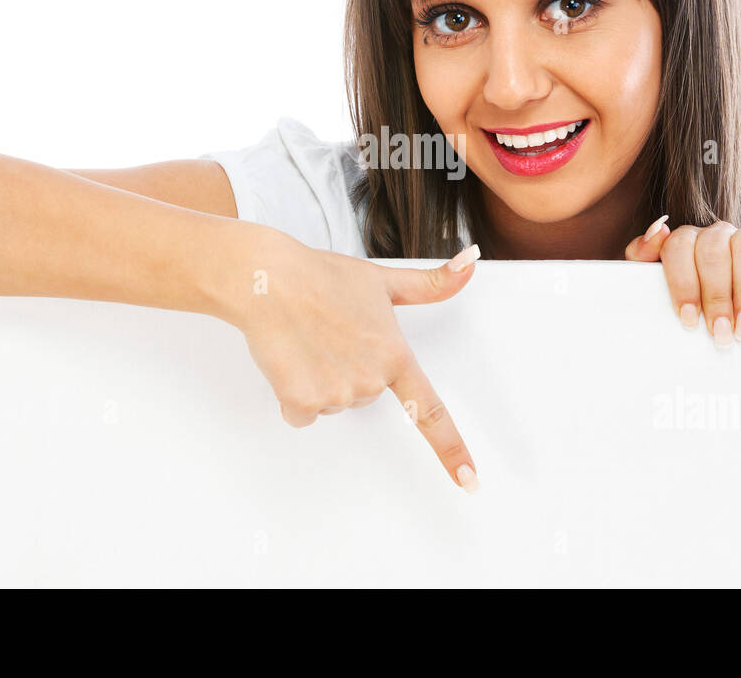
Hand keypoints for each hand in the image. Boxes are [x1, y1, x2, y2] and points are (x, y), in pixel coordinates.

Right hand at [237, 233, 482, 490]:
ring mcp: (336, 394)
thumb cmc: (322, 276)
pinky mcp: (301, 402)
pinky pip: (302, 414)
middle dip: (349, 369)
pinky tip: (290, 359)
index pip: (430, 413)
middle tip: (332, 334)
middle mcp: (370, 380)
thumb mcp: (383, 280)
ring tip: (308, 341)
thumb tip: (471, 261)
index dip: (452, 450)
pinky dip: (293, 393)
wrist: (268, 280)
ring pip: (332, 403)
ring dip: (319, 379)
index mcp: (394, 355)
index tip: (470, 480)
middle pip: (364, 394)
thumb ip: (432, 283)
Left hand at [625, 216, 740, 348]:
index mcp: (685, 240)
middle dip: (716, 296)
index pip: (679, 247)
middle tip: (720, 332)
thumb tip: (657, 231)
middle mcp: (716, 234)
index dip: (683, 283)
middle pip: (713, 251)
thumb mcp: (658, 283)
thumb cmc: (690, 299)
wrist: (730, 309)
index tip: (689, 319)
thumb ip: (643, 256)